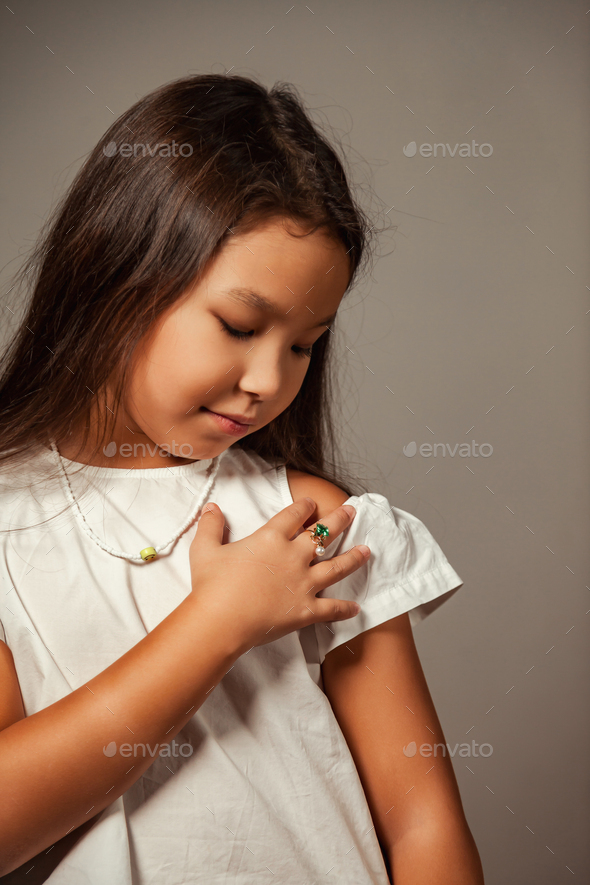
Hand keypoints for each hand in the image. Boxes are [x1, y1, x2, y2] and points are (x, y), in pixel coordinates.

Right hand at [188, 497, 369, 654]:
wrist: (220, 620)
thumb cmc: (211, 586)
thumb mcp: (204, 550)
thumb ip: (210, 526)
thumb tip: (211, 508)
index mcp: (270, 538)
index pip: (294, 515)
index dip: (305, 506)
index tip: (312, 502)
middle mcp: (292, 556)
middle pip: (323, 534)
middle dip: (339, 520)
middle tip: (351, 511)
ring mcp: (303, 583)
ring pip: (336, 566)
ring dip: (354, 557)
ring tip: (367, 550)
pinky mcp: (306, 609)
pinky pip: (331, 608)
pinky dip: (345, 608)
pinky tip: (356, 607)